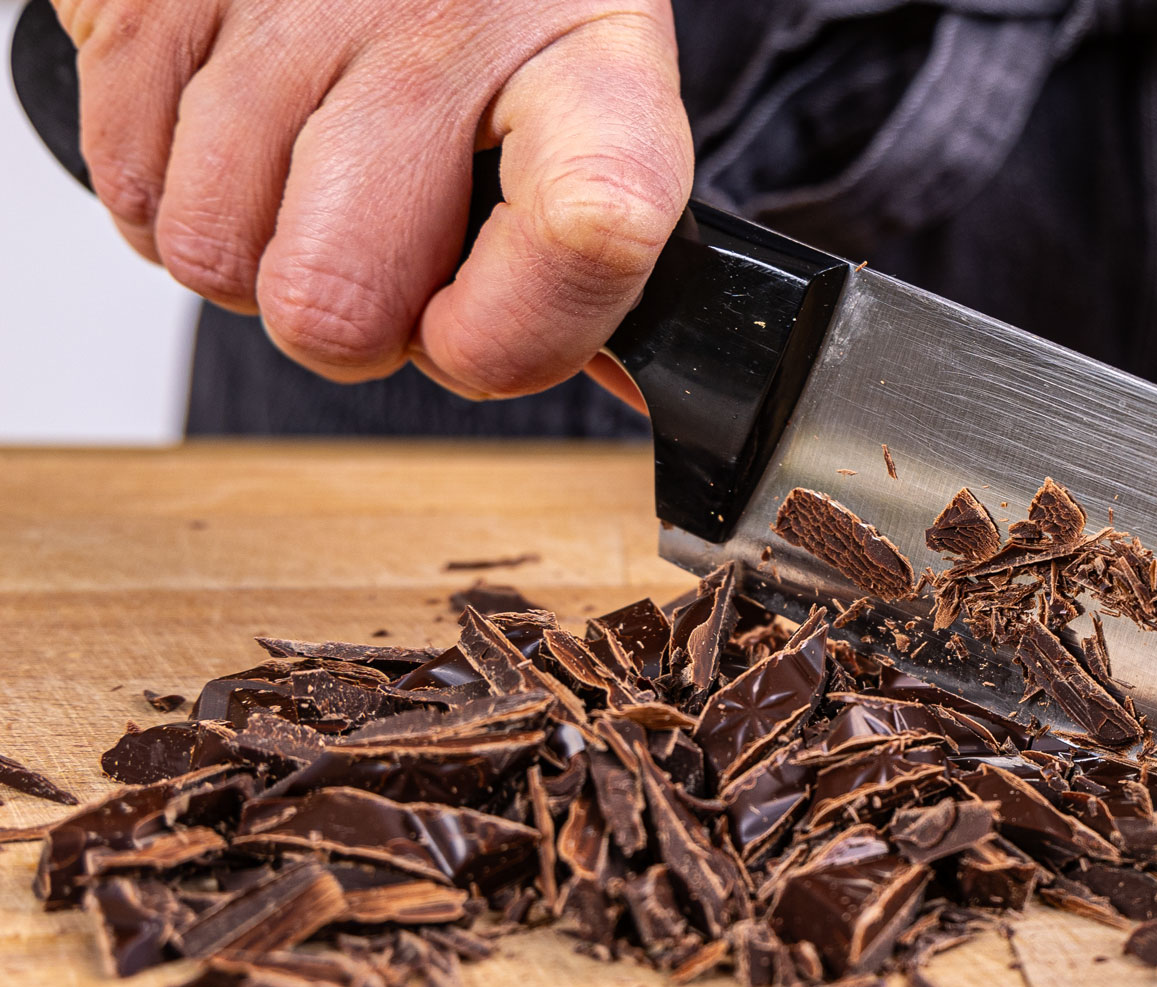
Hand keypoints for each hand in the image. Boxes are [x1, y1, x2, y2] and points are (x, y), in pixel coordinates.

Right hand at [57, 0, 692, 398]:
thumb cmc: (499, 12)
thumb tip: (636, 383)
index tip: (474, 336)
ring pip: (215, 255)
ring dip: (250, 255)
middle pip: (337, 301)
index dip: (509, 337)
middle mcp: (447, 17)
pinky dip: (166, 189)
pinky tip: (236, 136)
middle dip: (348, 324)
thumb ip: (599, 256)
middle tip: (377, 256)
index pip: (591, 230)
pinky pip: (124, 175)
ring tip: (305, 179)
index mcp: (591, 59)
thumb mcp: (597, 103)